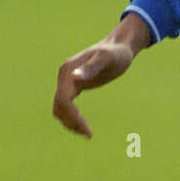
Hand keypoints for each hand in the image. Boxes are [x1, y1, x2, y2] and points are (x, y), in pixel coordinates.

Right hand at [52, 15, 151, 137]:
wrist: (120, 45)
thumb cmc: (117, 52)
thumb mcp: (107, 59)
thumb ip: (92, 67)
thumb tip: (74, 77)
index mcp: (67, 70)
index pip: (63, 100)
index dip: (72, 117)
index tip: (87, 130)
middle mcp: (64, 75)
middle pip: (59, 105)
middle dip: (71, 122)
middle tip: (89, 134)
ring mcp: (68, 80)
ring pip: (60, 107)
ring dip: (69, 122)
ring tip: (87, 133)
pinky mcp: (74, 85)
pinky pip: (66, 105)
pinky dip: (71, 116)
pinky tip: (83, 125)